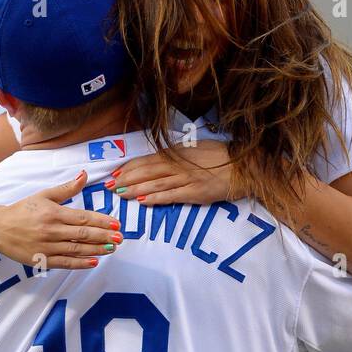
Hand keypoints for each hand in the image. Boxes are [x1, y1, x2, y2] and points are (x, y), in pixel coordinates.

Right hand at [0, 171, 121, 270]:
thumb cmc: (22, 210)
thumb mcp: (44, 195)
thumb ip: (67, 188)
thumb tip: (85, 174)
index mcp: (53, 213)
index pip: (83, 217)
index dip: (102, 221)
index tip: (116, 223)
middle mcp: (52, 230)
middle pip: (83, 234)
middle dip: (104, 236)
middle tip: (120, 238)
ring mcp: (47, 246)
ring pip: (77, 249)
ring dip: (97, 250)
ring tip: (112, 248)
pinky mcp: (42, 260)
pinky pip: (65, 263)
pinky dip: (80, 263)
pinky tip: (94, 262)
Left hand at [109, 140, 239, 204]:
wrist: (242, 167)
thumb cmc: (219, 157)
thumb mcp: (194, 150)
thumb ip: (175, 156)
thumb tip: (158, 161)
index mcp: (176, 153)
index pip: (147, 160)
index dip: (129, 168)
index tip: (114, 174)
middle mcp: (178, 165)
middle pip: (146, 172)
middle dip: (125, 179)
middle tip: (109, 187)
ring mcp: (185, 179)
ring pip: (154, 184)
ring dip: (134, 190)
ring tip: (120, 195)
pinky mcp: (194, 193)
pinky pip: (170, 196)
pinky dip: (155, 199)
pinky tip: (142, 202)